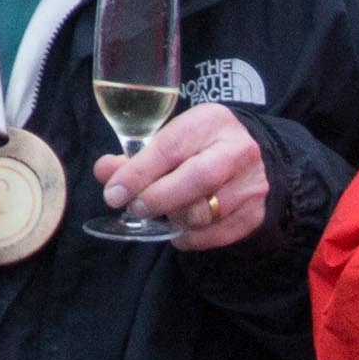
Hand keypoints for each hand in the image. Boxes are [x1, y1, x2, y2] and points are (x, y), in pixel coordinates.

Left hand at [100, 99, 267, 248]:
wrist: (253, 158)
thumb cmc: (201, 147)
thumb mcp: (172, 139)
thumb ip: (136, 158)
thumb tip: (104, 172)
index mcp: (211, 122)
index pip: (171, 147)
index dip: (138, 173)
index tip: (114, 192)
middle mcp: (238, 150)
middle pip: (198, 179)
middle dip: (159, 198)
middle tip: (136, 207)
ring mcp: (251, 184)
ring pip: (204, 213)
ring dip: (174, 219)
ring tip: (165, 212)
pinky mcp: (254, 214)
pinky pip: (214, 236)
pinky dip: (189, 237)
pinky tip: (181, 227)